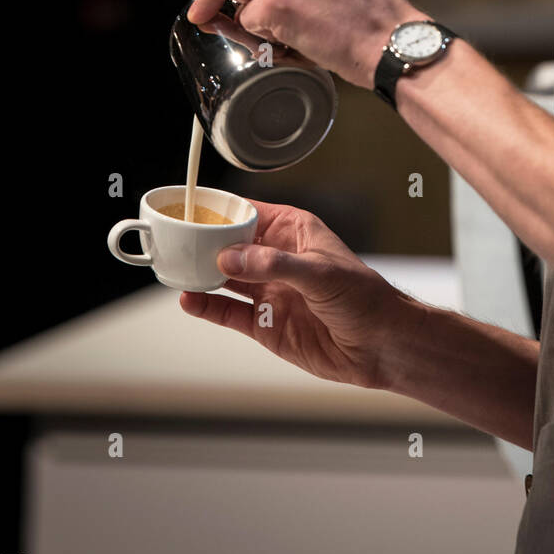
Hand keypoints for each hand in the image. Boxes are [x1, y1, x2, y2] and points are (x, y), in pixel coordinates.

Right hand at [179, 199, 412, 389]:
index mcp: (293, 231)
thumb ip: (274, 265)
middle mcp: (276, 259)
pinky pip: (228, 312)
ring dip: (200, 274)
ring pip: (224, 278)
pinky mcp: (265, 324)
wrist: (381, 345)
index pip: (248, 213)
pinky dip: (207, 306)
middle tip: (173, 241)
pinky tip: (189, 300)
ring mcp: (269, 292)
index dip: (220, 210)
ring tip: (173, 268)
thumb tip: (230, 258)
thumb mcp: (320, 272)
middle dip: (202, 243)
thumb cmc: (364, 297)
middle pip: (229, 245)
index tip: (191, 208)